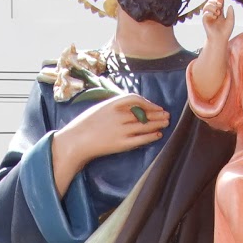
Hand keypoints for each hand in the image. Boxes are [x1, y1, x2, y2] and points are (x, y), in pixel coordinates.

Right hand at [51, 93, 169, 195]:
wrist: (75, 142)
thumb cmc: (84, 125)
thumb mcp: (98, 109)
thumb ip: (114, 106)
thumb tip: (132, 106)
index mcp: (111, 104)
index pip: (135, 99)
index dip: (148, 102)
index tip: (155, 106)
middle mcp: (118, 116)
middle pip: (144, 113)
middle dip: (157, 113)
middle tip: (166, 114)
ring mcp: (121, 130)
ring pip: (145, 125)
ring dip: (158, 123)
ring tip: (166, 123)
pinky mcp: (122, 144)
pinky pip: (141, 139)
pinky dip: (151, 136)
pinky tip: (158, 134)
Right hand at [200, 0, 234, 44]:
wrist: (220, 39)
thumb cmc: (226, 31)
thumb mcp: (231, 21)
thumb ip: (231, 13)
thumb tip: (230, 5)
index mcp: (220, 12)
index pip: (220, 1)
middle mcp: (213, 13)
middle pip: (211, 1)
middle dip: (216, 1)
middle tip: (221, 6)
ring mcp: (208, 16)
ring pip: (206, 5)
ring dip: (213, 7)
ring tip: (218, 12)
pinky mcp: (204, 20)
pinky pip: (205, 13)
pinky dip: (211, 13)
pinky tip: (214, 17)